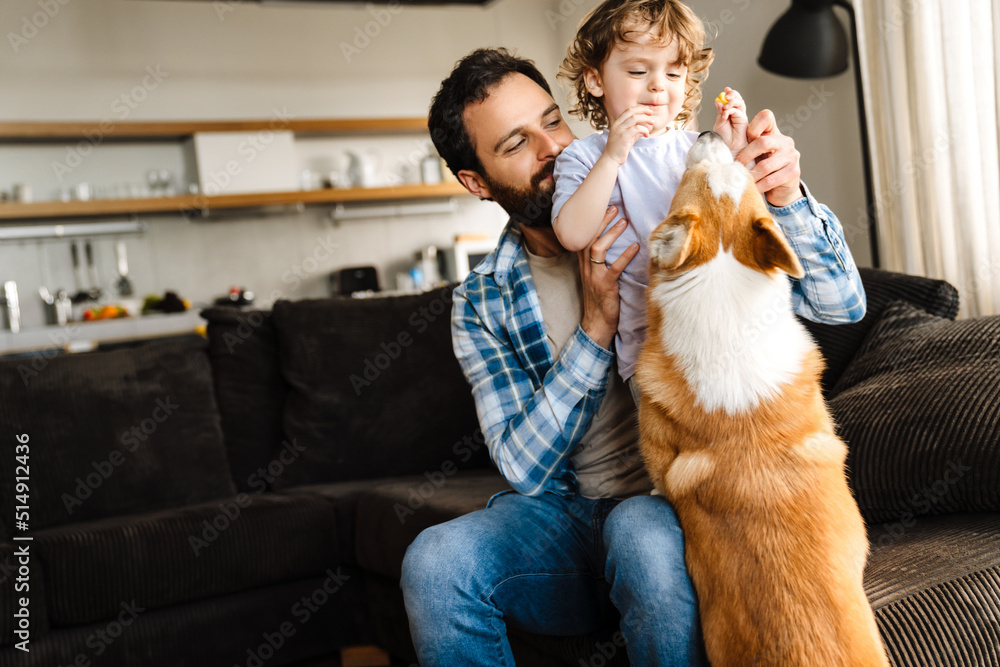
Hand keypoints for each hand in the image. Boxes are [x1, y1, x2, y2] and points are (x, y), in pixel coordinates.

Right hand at [579, 206, 638, 349]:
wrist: (596, 323)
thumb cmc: (600, 299)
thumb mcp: (596, 276)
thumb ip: (599, 261)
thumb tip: (611, 243)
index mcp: (584, 263)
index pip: (584, 237)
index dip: (591, 222)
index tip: (601, 207)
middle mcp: (586, 267)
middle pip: (588, 237)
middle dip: (600, 221)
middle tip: (613, 208)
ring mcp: (594, 276)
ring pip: (597, 248)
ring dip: (610, 234)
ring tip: (623, 222)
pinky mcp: (605, 286)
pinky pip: (614, 268)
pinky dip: (625, 256)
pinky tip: (636, 246)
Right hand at [602, 106, 654, 165]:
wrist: (611, 159)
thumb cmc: (620, 149)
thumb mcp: (629, 138)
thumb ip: (637, 131)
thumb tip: (649, 126)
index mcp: (617, 123)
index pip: (628, 111)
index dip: (639, 108)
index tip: (647, 110)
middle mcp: (617, 125)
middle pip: (631, 111)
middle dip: (643, 110)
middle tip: (651, 113)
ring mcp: (620, 130)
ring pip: (635, 118)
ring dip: (646, 119)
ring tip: (652, 123)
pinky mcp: (623, 137)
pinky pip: (637, 129)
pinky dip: (644, 130)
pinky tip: (647, 135)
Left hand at [712, 87, 747, 152]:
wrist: (727, 148)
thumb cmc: (722, 138)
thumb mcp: (719, 123)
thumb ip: (720, 112)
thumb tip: (718, 101)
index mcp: (730, 112)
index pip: (731, 100)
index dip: (730, 93)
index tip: (725, 89)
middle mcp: (737, 113)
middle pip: (738, 99)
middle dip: (732, 94)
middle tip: (726, 94)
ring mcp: (741, 116)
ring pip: (740, 103)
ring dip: (732, 102)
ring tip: (724, 107)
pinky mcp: (743, 121)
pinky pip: (737, 112)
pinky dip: (730, 111)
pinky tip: (724, 116)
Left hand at [734, 109, 802, 207]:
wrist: (781, 189)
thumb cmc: (762, 168)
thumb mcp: (754, 154)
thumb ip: (744, 145)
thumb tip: (719, 144)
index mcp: (773, 133)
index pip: (766, 117)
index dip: (754, 126)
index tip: (745, 137)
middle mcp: (784, 142)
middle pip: (763, 142)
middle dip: (745, 156)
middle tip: (736, 166)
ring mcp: (791, 156)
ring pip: (765, 166)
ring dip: (750, 175)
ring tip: (741, 180)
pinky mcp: (793, 172)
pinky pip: (770, 180)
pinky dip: (757, 186)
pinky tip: (751, 188)